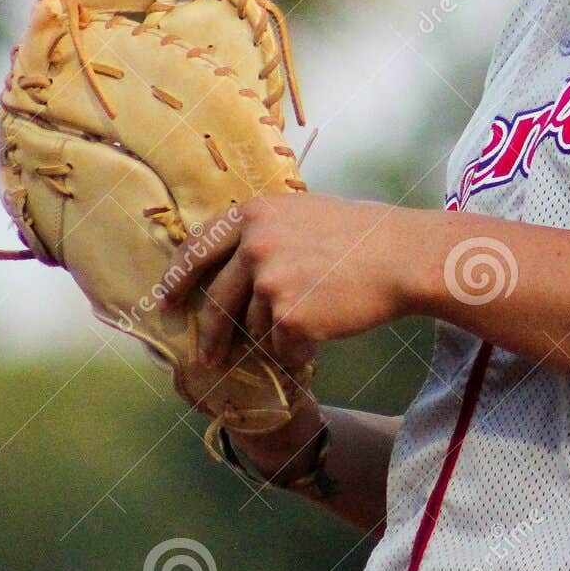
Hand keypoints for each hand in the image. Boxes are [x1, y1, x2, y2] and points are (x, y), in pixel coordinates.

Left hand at [157, 193, 414, 370]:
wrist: (403, 257)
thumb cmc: (365, 235)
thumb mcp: (305, 213)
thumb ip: (267, 231)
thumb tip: (235, 259)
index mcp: (254, 214)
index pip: (198, 248)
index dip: (178, 278)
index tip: (165, 300)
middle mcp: (254, 245)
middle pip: (216, 300)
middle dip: (210, 334)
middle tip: (209, 357)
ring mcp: (269, 281)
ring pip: (254, 327)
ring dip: (275, 336)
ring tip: (313, 322)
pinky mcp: (288, 315)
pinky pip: (282, 346)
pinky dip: (300, 349)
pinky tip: (326, 332)